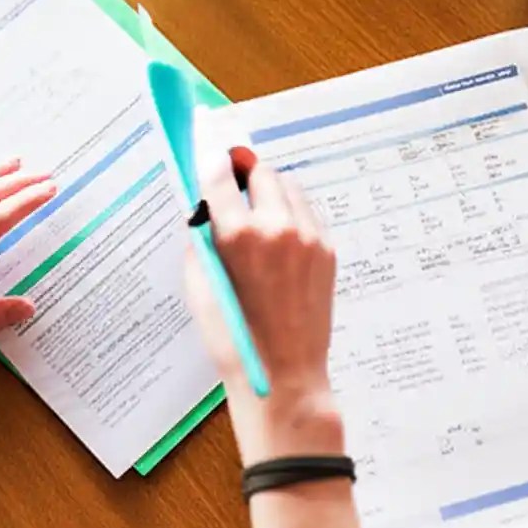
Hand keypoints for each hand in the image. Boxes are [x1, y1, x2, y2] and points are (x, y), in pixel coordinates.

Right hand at [184, 147, 343, 464]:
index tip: (208, 152)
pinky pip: (308, 212)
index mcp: (238, 235)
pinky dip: (292, 212)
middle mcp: (277, 228)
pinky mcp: (327, 251)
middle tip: (233, 180)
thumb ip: (200, 242)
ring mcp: (308, 238)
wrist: (283, 374)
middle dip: (244, 173)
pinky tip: (279, 234)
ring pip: (289, 187)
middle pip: (260, 172)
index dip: (211, 160)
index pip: (222, 174)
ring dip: (270, 190)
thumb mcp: (199, 288)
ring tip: (257, 210)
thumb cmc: (234, 339)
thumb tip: (202, 212)